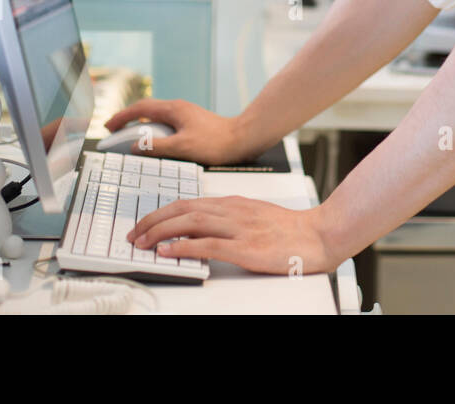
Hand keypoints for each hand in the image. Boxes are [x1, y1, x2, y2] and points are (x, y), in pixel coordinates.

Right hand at [102, 99, 252, 165]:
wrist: (242, 139)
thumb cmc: (215, 143)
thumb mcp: (181, 147)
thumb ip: (156, 147)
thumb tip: (135, 146)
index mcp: (173, 109)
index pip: (140, 109)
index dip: (121, 117)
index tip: (108, 127)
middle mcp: (178, 107)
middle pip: (146, 110)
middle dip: (128, 120)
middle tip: (114, 132)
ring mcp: (185, 114)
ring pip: (156, 117)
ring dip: (141, 126)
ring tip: (129, 140)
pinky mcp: (192, 122)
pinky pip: (166, 123)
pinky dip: (154, 131)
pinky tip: (154, 143)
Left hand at [127, 196, 337, 274]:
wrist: (320, 234)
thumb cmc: (290, 230)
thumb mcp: (254, 216)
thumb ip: (228, 219)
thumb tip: (201, 229)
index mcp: (233, 203)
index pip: (188, 202)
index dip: (161, 212)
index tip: (144, 223)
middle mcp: (233, 211)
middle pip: (183, 209)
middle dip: (153, 221)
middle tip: (134, 234)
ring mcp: (240, 228)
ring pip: (191, 223)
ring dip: (162, 232)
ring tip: (143, 242)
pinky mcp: (247, 247)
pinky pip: (209, 245)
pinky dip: (185, 247)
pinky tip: (169, 251)